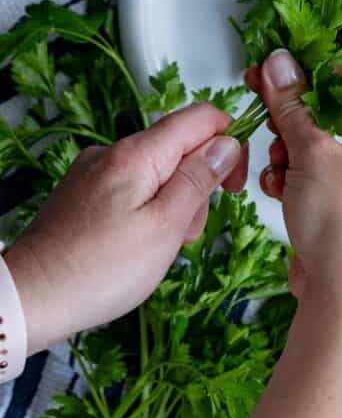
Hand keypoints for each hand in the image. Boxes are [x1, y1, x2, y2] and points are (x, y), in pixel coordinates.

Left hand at [5, 105, 246, 356]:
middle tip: (191, 230)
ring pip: (157, 170)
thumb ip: (198, 180)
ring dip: (175, 201)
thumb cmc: (98, 271)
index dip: (229, 141)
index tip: (235, 183)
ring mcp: (94, 172)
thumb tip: (227, 143)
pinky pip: (133, 188)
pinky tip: (141, 244)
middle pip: (178, 146)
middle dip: (199, 181)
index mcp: (136, 154)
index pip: (200, 117)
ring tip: (163, 246)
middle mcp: (112, 152)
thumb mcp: (166, 227)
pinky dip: (150, 210)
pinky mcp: (84, 194)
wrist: (30, 299)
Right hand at [246, 50, 341, 303]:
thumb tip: (280, 63)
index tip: (269, 72)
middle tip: (266, 122)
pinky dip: (296, 182)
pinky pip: (320, 182)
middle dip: (293, 122)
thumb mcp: (312, 154)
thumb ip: (293, 105)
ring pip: (321, 151)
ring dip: (290, 155)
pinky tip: (280, 193)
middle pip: (332, 117)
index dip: (305, 76)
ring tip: (279, 173)